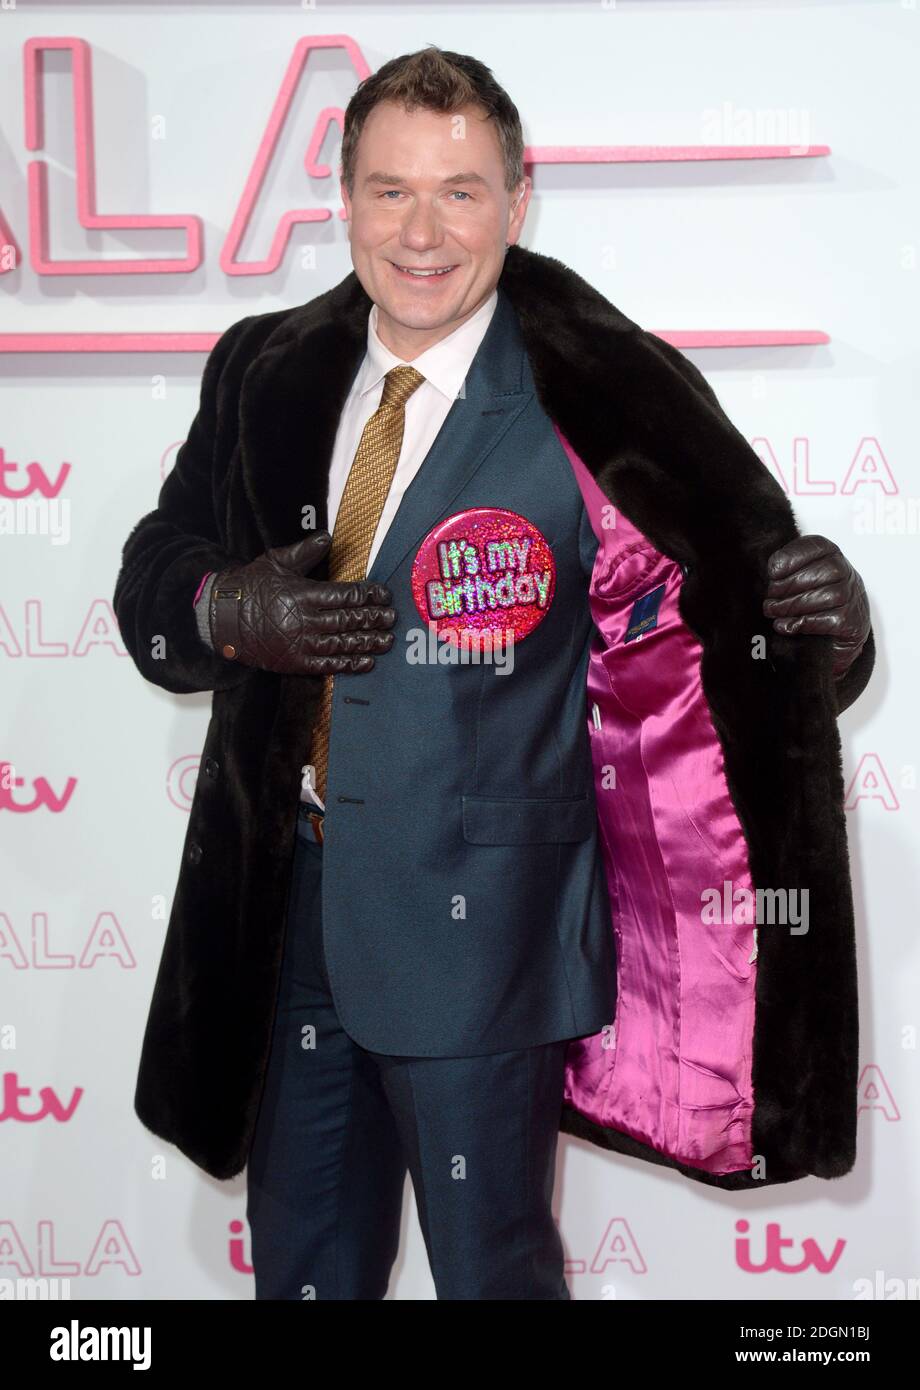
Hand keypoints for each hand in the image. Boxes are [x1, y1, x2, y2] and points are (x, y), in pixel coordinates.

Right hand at [209, 532, 396, 674]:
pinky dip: (349, 664)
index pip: (344, 595)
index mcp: (302, 594)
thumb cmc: (251, 587)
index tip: (383, 595)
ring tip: (386, 640)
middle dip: (373, 619)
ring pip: (342, 643)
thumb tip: (328, 537)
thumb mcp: (275, 562)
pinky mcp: (295, 662)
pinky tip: (367, 662)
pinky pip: (328, 664)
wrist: (222, 619)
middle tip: (392, 618)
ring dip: (367, 642)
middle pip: (348, 620)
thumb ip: (305, 552)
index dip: (367, 595)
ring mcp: (300, 644)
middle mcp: (304, 620)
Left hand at [762, 534, 870, 678]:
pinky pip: (828, 619)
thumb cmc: (813, 600)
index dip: (791, 557)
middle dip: (787, 587)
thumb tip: (773, 574)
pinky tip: (788, 626)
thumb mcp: (800, 577)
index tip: (773, 572)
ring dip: (792, 606)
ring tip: (774, 612)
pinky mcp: (851, 621)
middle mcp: (846, 572)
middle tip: (770, 600)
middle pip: (819, 573)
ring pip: (824, 596)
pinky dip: (803, 623)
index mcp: (830, 554)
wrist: (838, 632)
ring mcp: (852, 596)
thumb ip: (786, 570)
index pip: (815, 546)